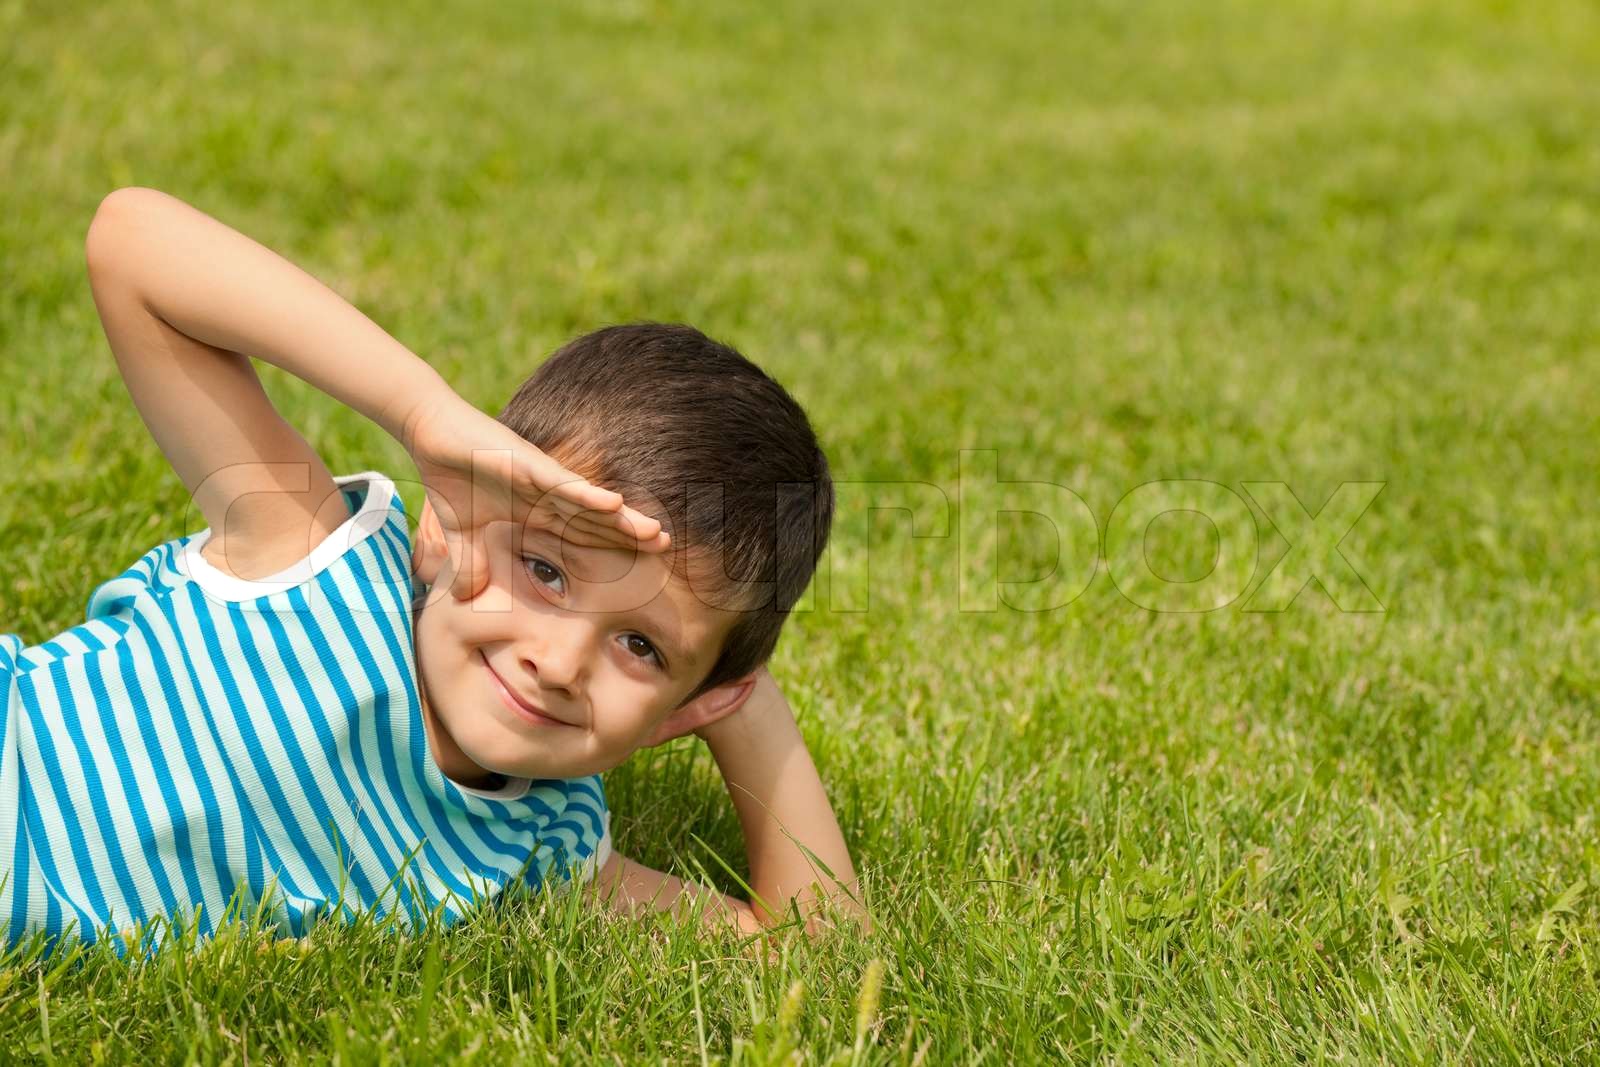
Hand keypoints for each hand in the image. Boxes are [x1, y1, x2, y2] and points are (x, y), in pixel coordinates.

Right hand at [401, 391, 669, 600]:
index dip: (609, 552)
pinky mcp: (526, 463)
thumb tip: (463, 596)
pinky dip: (586, 494)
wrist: (431, 433)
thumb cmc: (451, 479)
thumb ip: (469, 561)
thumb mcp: (461, 533)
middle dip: (630, 536)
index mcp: (536, 514)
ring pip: (589, 504)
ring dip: (621, 518)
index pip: (580, 537)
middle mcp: (547, 497)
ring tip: (654, 533)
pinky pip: (561, 482)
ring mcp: (541, 479)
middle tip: (667, 550)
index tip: (638, 571)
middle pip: (596, 521)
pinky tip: (613, 504)